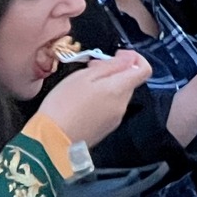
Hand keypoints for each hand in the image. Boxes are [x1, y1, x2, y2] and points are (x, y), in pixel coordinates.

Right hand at [35, 51, 151, 145]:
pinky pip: (110, 108)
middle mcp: (122, 105)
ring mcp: (115, 119)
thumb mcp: (84, 76)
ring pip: (118, 95)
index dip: (135, 58)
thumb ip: (111, 66)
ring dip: (106, 86)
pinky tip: (81, 102)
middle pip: (128, 81)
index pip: (144, 70)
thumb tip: (130, 58)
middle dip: (114, 71)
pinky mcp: (106, 129)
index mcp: (120, 89)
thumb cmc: (64, 104)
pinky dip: (101, 100)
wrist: (51, 141)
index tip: (117, 55)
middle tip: (90, 70)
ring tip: (82, 86)